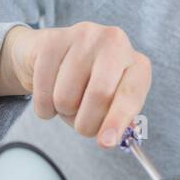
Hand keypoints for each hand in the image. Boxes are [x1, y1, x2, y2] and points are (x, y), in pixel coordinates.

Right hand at [0, 23, 151, 146]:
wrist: (52, 53)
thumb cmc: (89, 83)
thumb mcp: (112, 100)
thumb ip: (116, 119)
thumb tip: (109, 138)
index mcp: (136, 63)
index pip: (131, 94)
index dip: (118, 120)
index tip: (106, 142)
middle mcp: (114, 42)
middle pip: (99, 95)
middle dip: (86, 122)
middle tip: (82, 126)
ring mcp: (83, 37)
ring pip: (66, 97)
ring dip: (62, 111)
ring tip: (67, 100)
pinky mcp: (52, 40)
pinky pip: (43, 91)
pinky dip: (44, 106)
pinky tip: (49, 92)